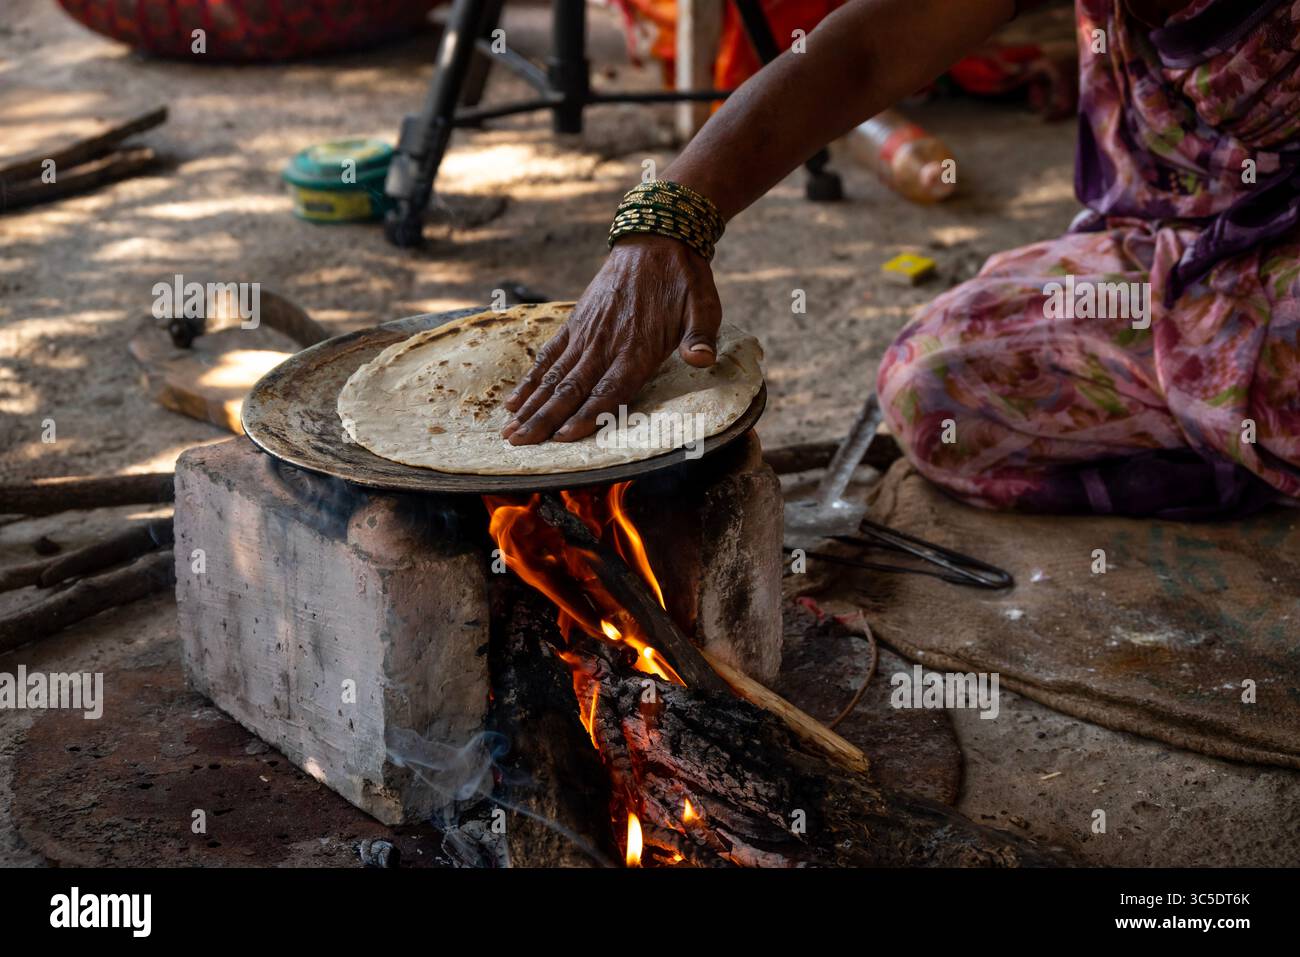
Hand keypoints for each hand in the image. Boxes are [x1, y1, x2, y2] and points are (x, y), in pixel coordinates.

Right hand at [502, 235, 721, 443]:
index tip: (564, 436)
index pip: (610, 389)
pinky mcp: (575, 323)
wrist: (656, 240)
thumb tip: (702, 360)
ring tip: (509, 431)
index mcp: (638, 347)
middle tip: (519, 444)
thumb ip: (700, 337)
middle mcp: (606, 344)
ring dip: (531, 405)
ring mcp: (587, 334)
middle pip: (572, 389)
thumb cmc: (683, 280)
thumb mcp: (703, 306)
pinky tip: (514, 400)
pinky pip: (549, 355)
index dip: (587, 414)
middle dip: (544, 419)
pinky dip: (531, 379)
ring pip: (554, 376)